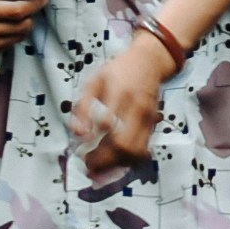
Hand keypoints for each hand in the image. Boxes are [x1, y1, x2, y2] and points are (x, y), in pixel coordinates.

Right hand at [0, 0, 43, 61]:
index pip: (17, 11)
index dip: (34, 5)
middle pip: (21, 27)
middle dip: (31, 16)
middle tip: (33, 6)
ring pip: (15, 39)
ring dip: (23, 28)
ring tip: (23, 16)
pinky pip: (5, 48)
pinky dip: (11, 38)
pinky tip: (8, 27)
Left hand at [67, 30, 177, 170]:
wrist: (149, 61)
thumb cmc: (119, 70)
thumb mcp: (94, 81)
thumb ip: (82, 106)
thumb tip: (76, 133)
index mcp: (120, 93)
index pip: (107, 124)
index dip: (93, 141)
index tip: (82, 151)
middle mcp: (137, 108)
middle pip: (124, 144)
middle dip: (105, 160)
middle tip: (90, 165)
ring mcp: (148, 118)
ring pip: (136, 151)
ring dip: (118, 164)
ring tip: (102, 167)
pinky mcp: (153, 125)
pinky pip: (143, 149)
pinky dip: (129, 160)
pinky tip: (116, 160)